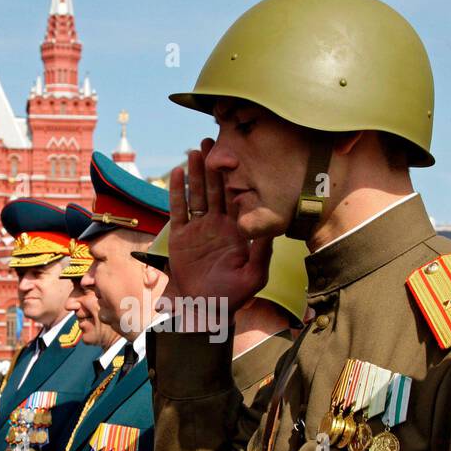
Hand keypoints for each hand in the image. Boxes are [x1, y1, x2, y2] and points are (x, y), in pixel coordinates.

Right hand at [167, 140, 271, 317]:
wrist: (203, 309)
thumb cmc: (232, 296)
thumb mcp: (255, 274)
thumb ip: (263, 250)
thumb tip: (273, 226)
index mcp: (238, 231)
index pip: (237, 198)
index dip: (237, 178)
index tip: (237, 156)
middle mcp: (218, 225)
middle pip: (216, 190)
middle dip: (215, 167)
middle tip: (213, 142)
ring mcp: (199, 229)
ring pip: (197, 195)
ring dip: (196, 174)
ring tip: (195, 152)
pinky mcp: (181, 236)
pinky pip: (179, 209)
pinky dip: (177, 191)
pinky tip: (177, 172)